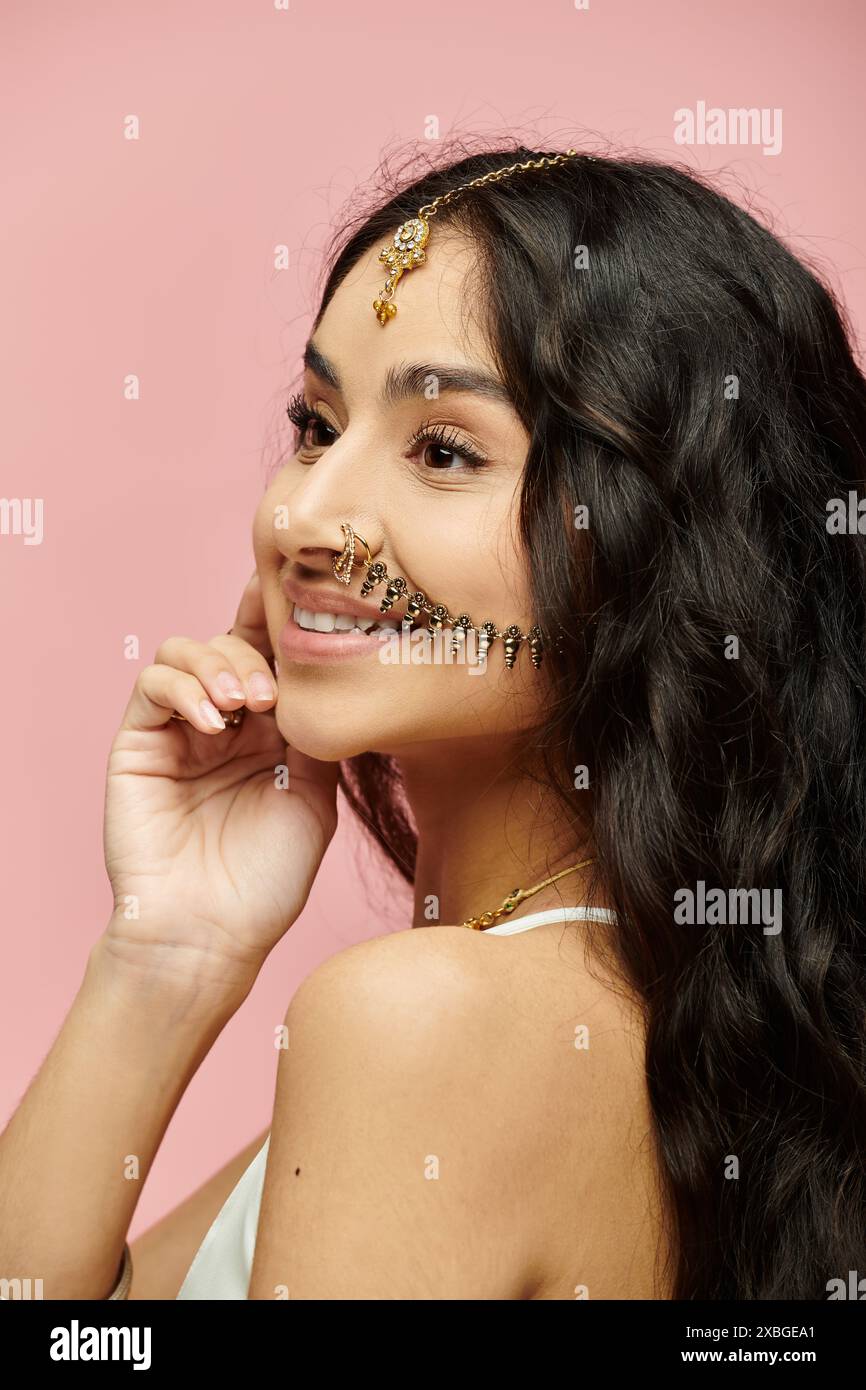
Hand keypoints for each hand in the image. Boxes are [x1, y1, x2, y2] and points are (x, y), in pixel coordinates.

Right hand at [101, 572, 338, 994]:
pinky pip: (151, 687)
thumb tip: (331, 674)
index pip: (269, 656)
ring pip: (185, 651)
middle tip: (272, 697)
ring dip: (219, 665)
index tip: (302, 592)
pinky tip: (213, 724)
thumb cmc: (266, 879)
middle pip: (231, 642)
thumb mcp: (313, 797)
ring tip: (244, 708)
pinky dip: (183, 689)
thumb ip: (315, 733)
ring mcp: (178, 730)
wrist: (211, 934)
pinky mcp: (138, 744)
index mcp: (266, 730)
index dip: (279, 619)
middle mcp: (222, 722)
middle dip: (256, 653)